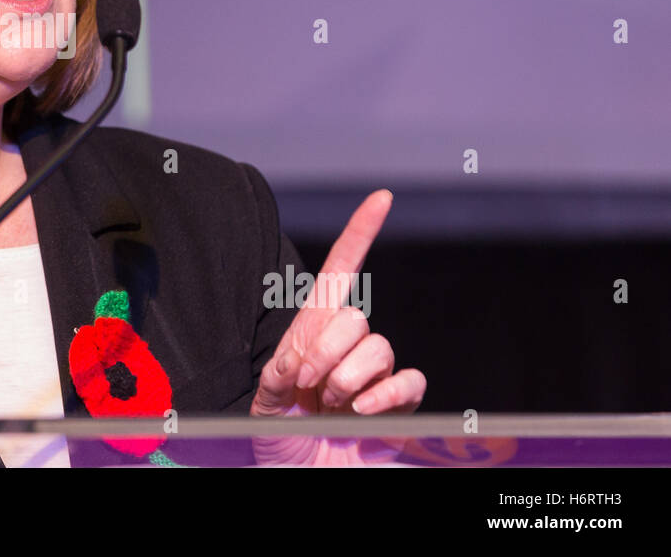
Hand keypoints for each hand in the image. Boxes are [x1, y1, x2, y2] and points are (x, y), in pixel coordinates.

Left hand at [249, 189, 425, 464]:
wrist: (296, 473)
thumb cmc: (278, 437)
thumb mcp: (261, 403)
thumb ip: (275, 377)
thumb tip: (296, 360)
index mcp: (312, 330)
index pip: (340, 272)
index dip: (361, 233)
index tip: (382, 198)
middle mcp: (348, 344)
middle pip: (354, 318)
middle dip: (322, 354)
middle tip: (305, 388)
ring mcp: (376, 373)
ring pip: (378, 347)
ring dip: (346, 379)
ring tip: (327, 406)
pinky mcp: (399, 404)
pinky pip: (409, 381)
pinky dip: (387, 394)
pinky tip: (363, 410)